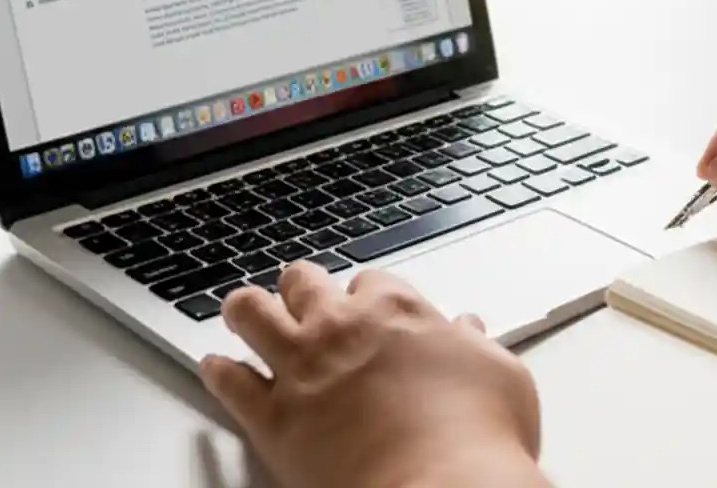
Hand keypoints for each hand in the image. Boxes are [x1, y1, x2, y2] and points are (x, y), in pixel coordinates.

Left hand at [201, 263, 546, 487]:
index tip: (368, 310)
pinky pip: (229, 382)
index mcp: (397, 310)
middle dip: (302, 288)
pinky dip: (219, 372)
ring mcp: (301, 369)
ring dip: (247, 309)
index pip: (369, 281)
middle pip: (303, 283)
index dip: (366, 297)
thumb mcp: (501, 374)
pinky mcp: (273, 418)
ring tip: (242, 310)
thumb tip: (467, 330)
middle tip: (301, 298)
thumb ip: (475, 345)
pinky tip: (215, 367)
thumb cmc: (479, 435)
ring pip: (252, 314)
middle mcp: (341, 328)